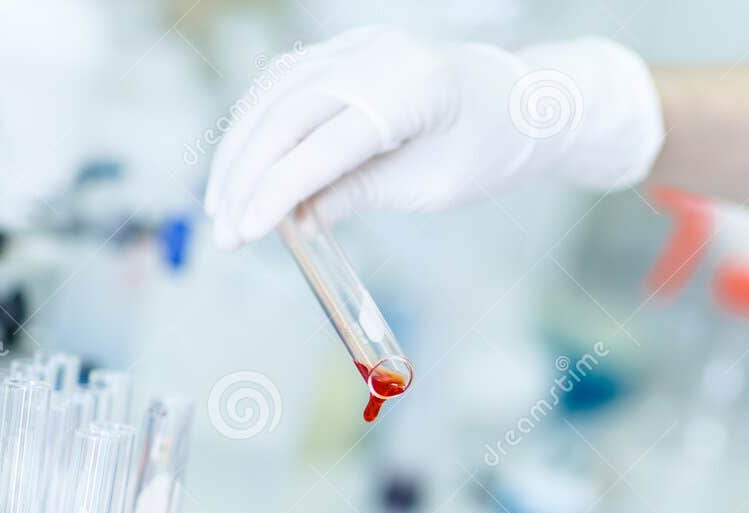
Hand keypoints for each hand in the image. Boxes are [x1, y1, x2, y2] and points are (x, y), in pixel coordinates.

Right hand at [205, 27, 663, 248]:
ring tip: (224, 207)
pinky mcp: (348, 49)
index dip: (276, 189)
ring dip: (240, 151)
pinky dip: (257, 124)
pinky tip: (243, 166)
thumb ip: (359, 194)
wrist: (524, 104)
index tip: (244, 233)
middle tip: (226, 231)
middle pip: (284, 111)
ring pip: (273, 92)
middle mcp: (378, 54)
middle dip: (245, 174)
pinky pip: (285, 82)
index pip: (323, 142)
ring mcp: (359, 43)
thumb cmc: (488, 150)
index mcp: (411, 89)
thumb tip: (292, 220)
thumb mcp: (430, 187)